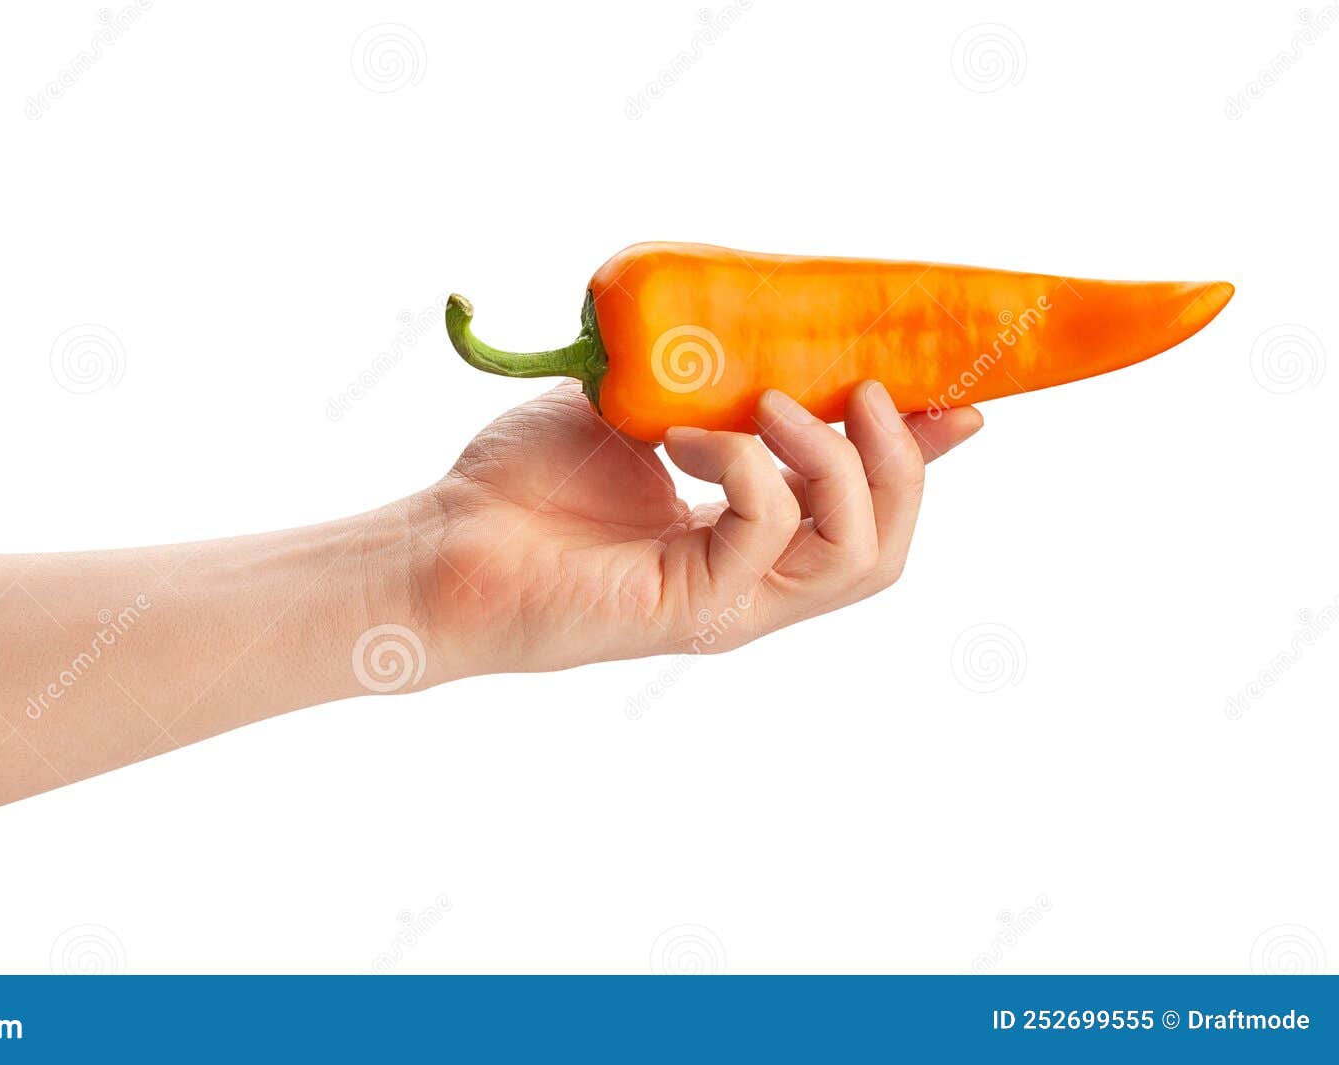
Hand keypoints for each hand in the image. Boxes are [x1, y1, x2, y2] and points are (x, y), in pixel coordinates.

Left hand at [419, 382, 983, 677]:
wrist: (442, 542)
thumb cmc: (523, 483)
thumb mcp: (638, 411)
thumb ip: (706, 385)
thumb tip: (764, 328)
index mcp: (748, 539)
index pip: (866, 510)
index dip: (921, 457)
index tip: (960, 397)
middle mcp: (752, 581)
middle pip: (886, 546)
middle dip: (900, 461)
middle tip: (862, 390)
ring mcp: (728, 604)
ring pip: (858, 556)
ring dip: (835, 461)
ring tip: (772, 404)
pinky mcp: (693, 610)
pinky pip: (769, 532)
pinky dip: (747, 465)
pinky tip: (688, 438)